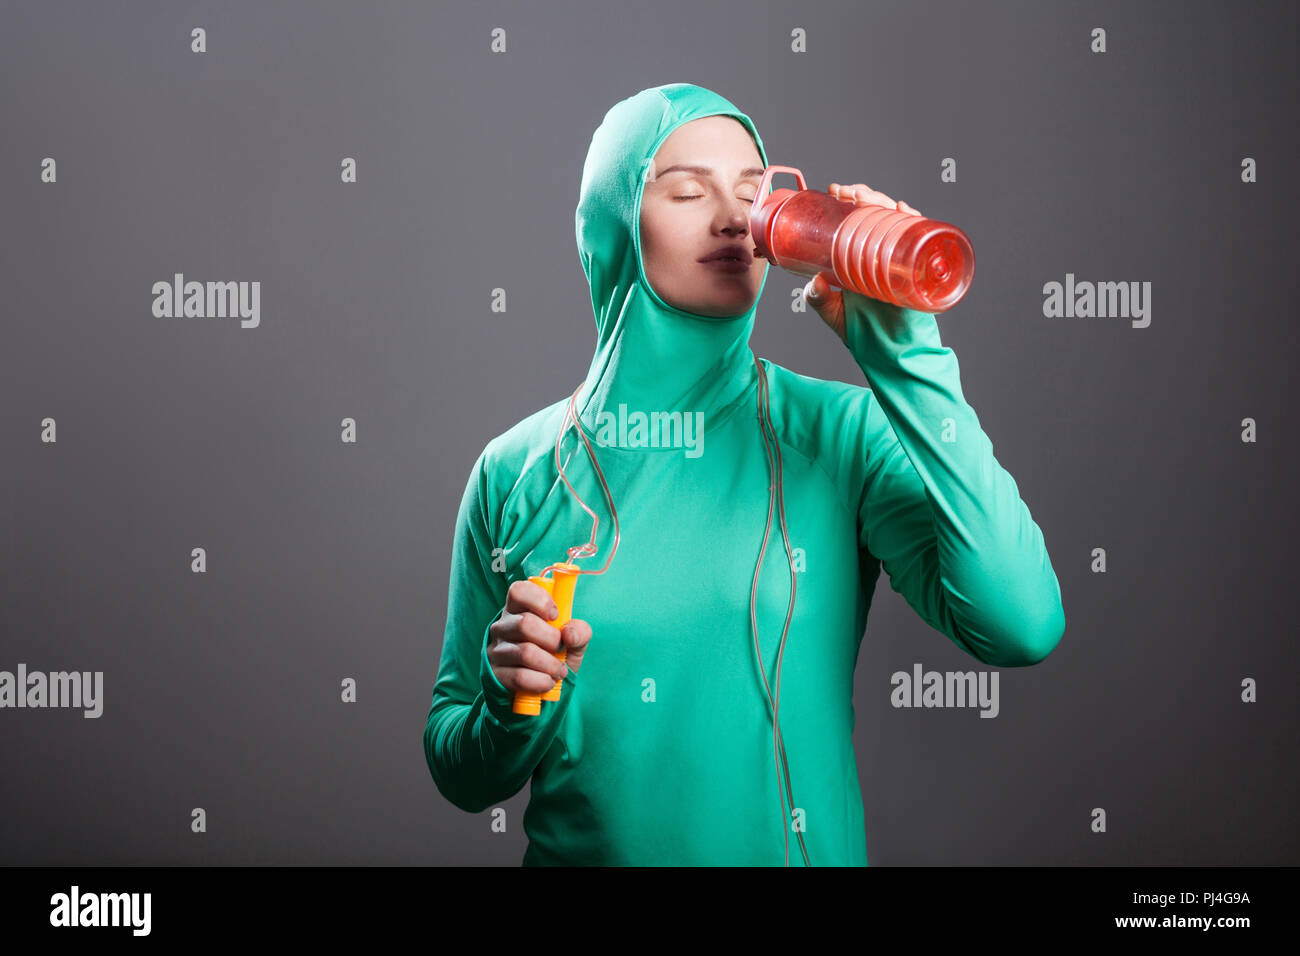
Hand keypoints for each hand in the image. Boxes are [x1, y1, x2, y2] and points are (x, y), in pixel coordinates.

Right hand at [487, 578, 591, 694]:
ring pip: (525, 652)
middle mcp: (502, 626)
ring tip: (559, 671)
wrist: (539, 688)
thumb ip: (579, 631)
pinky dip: (541, 681)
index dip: (540, 600)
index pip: (518, 591)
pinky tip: (547, 682)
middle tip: (561, 649)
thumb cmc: (554, 654)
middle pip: (525, 623)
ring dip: (550, 664)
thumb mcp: (573, 641)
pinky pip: (519, 677)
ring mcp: (496, 650)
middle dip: (552, 639)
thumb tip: (569, 633)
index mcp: (518, 609)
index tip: (555, 615)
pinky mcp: (495, 674)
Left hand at [804, 183, 922, 341]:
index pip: (858, 220)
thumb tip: (811, 283)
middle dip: (864, 195)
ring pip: (896, 220)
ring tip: (868, 197)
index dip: (848, 201)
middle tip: (847, 191)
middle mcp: (883, 253)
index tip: (835, 190)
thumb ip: (819, 300)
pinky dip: (914, 222)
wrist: (892, 356)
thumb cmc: (864, 334)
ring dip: (883, 203)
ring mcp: (902, 259)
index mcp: (862, 257)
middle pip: (877, 213)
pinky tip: (903, 211)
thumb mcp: (834, 313)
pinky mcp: (919, 269)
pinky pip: (921, 239)